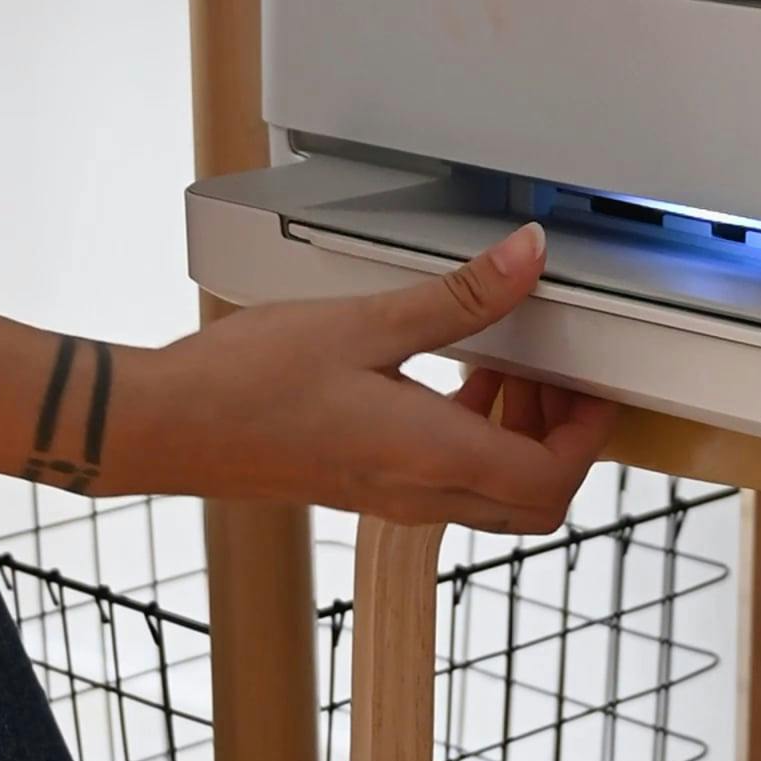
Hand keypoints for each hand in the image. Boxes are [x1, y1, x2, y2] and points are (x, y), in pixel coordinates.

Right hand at [108, 223, 618, 536]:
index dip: (587, 434)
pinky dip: (472, 437)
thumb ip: (457, 296)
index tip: (593, 384)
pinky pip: (447, 480)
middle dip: (561, 440)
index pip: (550, 480)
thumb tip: (527, 258)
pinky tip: (448, 380)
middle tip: (555, 374)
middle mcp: (418, 493)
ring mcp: (389, 497)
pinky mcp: (363, 486)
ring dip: (518, 437)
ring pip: (491, 494)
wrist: (167, 427)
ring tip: (505, 366)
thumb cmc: (247, 385)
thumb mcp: (364, 322)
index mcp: (432, 458)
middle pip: (532, 501)